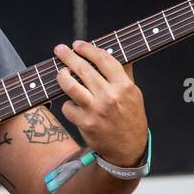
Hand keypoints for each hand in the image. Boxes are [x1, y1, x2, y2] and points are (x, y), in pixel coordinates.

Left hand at [53, 40, 147, 166]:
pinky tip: (73, 105)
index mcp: (124, 86)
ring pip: (70, 86)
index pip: (104, 60)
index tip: (78, 44)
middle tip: (59, 50)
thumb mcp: (134, 94)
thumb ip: (122, 73)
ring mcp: (96, 110)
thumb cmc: (130, 119)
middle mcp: (110, 97)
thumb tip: (108, 53)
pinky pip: (68, 107)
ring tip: (60, 73)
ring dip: (61, 76)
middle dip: (68, 57)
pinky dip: (68, 104)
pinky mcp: (85, 123)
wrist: (128, 149)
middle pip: (84, 69)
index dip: (88, 49)